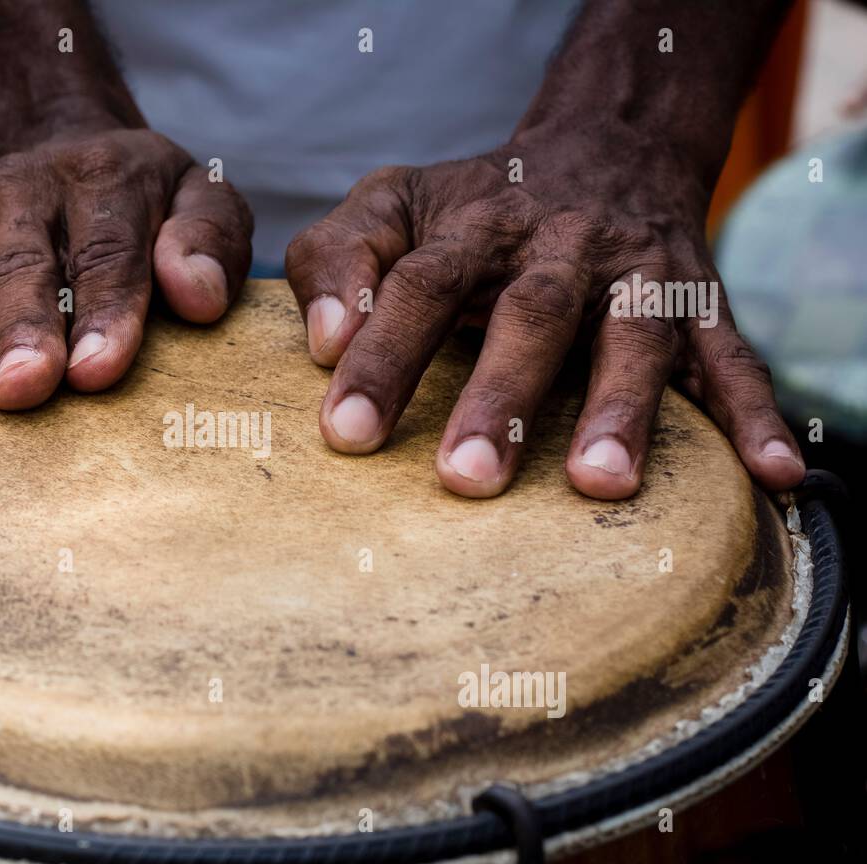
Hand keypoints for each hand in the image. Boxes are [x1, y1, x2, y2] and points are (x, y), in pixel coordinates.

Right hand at [0, 128, 251, 408]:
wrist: (69, 148)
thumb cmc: (146, 203)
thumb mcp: (199, 196)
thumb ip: (208, 239)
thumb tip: (200, 297)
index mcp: (102, 184)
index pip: (108, 252)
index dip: (104, 312)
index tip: (98, 371)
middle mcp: (26, 196)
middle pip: (21, 267)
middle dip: (18, 331)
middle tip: (19, 392)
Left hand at [285, 130, 804, 499]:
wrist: (601, 153)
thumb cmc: (472, 208)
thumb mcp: (392, 204)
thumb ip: (340, 257)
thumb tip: (319, 340)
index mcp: (475, 226)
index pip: (419, 285)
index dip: (382, 355)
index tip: (345, 432)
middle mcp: (561, 247)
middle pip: (532, 315)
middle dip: (502, 397)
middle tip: (467, 478)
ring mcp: (638, 275)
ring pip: (635, 338)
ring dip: (623, 409)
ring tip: (601, 483)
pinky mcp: (701, 301)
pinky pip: (733, 356)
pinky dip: (755, 413)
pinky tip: (771, 472)